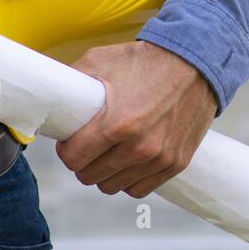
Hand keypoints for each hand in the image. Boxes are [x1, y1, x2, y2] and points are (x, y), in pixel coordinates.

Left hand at [56, 41, 216, 197]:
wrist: (197, 63)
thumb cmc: (148, 60)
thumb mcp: (101, 60)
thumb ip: (73, 83)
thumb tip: (51, 100)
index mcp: (117, 124)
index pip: (73, 159)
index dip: (66, 150)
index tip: (70, 141)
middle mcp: (140, 147)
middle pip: (90, 176)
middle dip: (83, 162)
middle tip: (88, 146)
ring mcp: (160, 158)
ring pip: (113, 186)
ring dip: (105, 173)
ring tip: (108, 154)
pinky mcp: (176, 163)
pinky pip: (140, 189)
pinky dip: (129, 179)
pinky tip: (128, 162)